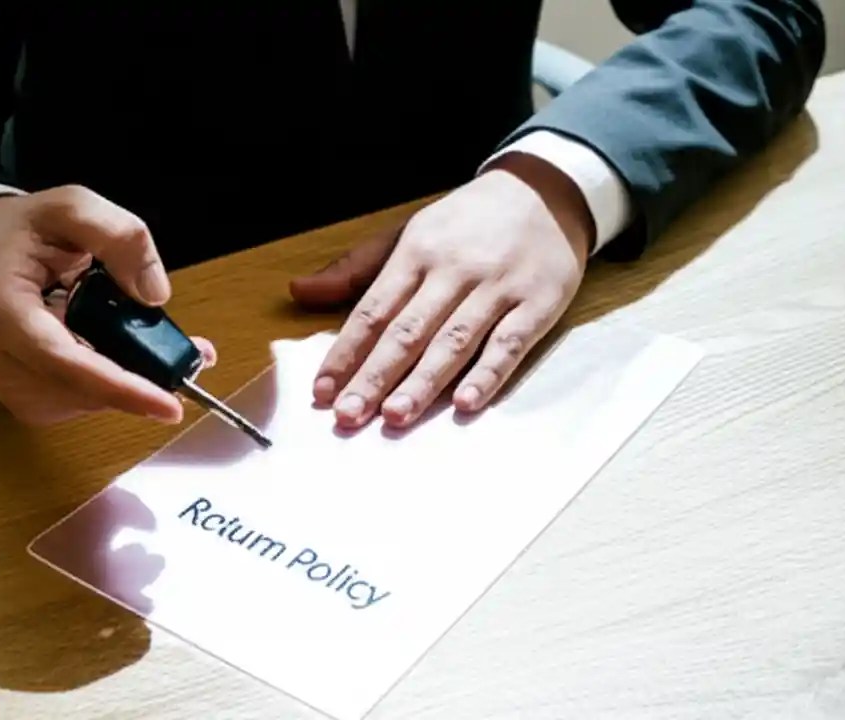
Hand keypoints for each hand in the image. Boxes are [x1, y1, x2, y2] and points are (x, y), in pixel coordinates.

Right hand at [0, 185, 214, 425]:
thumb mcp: (70, 207)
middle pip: (77, 391)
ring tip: (159, 349)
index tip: (168, 405)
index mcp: (1, 309)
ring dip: (126, 384)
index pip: (63, 362)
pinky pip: (74, 401)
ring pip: (80, 403)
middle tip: (191, 356)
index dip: (118, 387)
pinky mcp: (20, 393)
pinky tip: (122, 354)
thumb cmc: (20, 229)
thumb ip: (119, 236)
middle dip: (138, 383)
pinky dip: (108, 385)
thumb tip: (155, 295)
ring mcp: (4, 382)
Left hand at [290, 152, 592, 428]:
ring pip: (454, 340)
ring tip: (394, 416)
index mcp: (416, 252)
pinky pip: (510, 343)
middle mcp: (453, 270)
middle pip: (408, 331)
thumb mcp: (407, 233)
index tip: (322, 392)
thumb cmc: (466, 222)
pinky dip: (488, 374)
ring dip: (423, 382)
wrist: (545, 189)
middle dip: (375, 376)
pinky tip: (465, 402)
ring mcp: (498, 287)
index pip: (372, 311)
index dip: (345, 353)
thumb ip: (354, 268)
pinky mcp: (539, 303)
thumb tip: (299, 292)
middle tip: (348, 416)